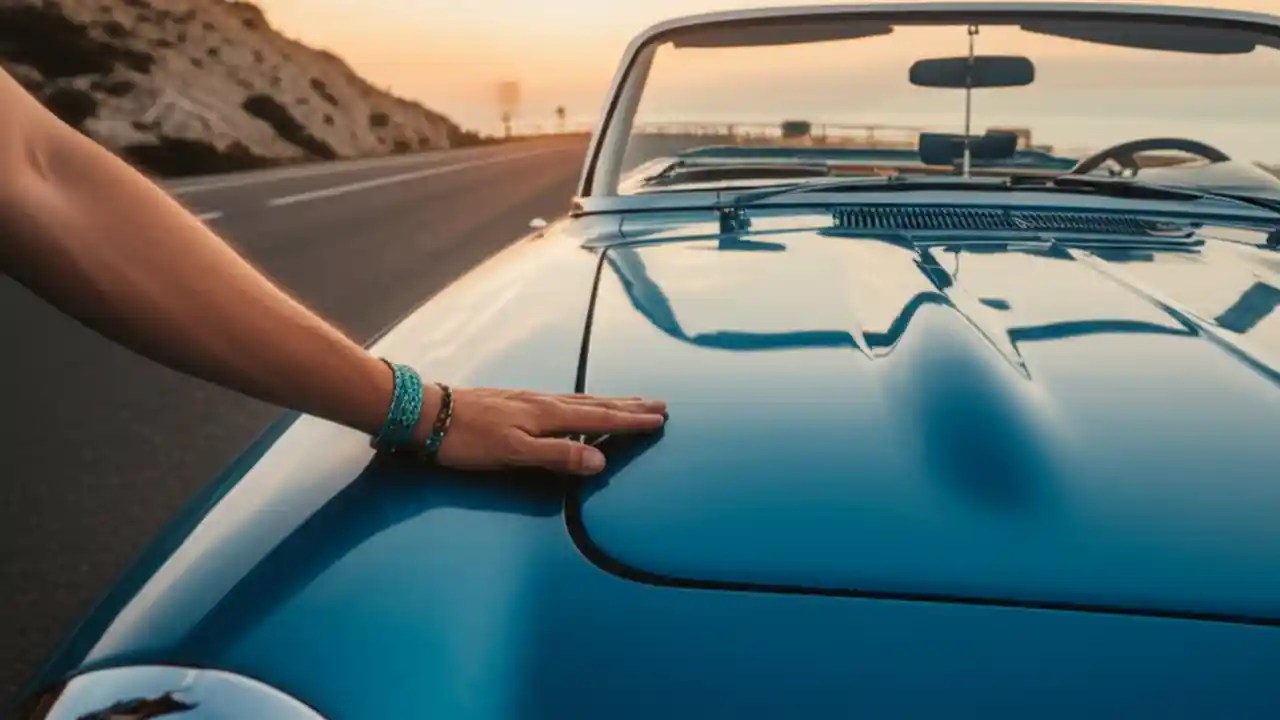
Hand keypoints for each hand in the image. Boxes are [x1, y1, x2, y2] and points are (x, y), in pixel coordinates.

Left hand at [420, 388, 665, 475]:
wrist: (427, 413)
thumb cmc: (467, 439)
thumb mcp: (513, 453)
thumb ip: (557, 456)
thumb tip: (599, 463)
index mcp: (548, 416)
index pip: (600, 420)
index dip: (630, 422)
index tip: (659, 420)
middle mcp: (545, 403)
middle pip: (597, 404)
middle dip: (630, 407)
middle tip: (660, 405)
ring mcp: (531, 400)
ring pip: (582, 400)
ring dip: (612, 402)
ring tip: (633, 402)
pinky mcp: (518, 402)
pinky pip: (567, 400)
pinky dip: (587, 403)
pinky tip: (583, 405)